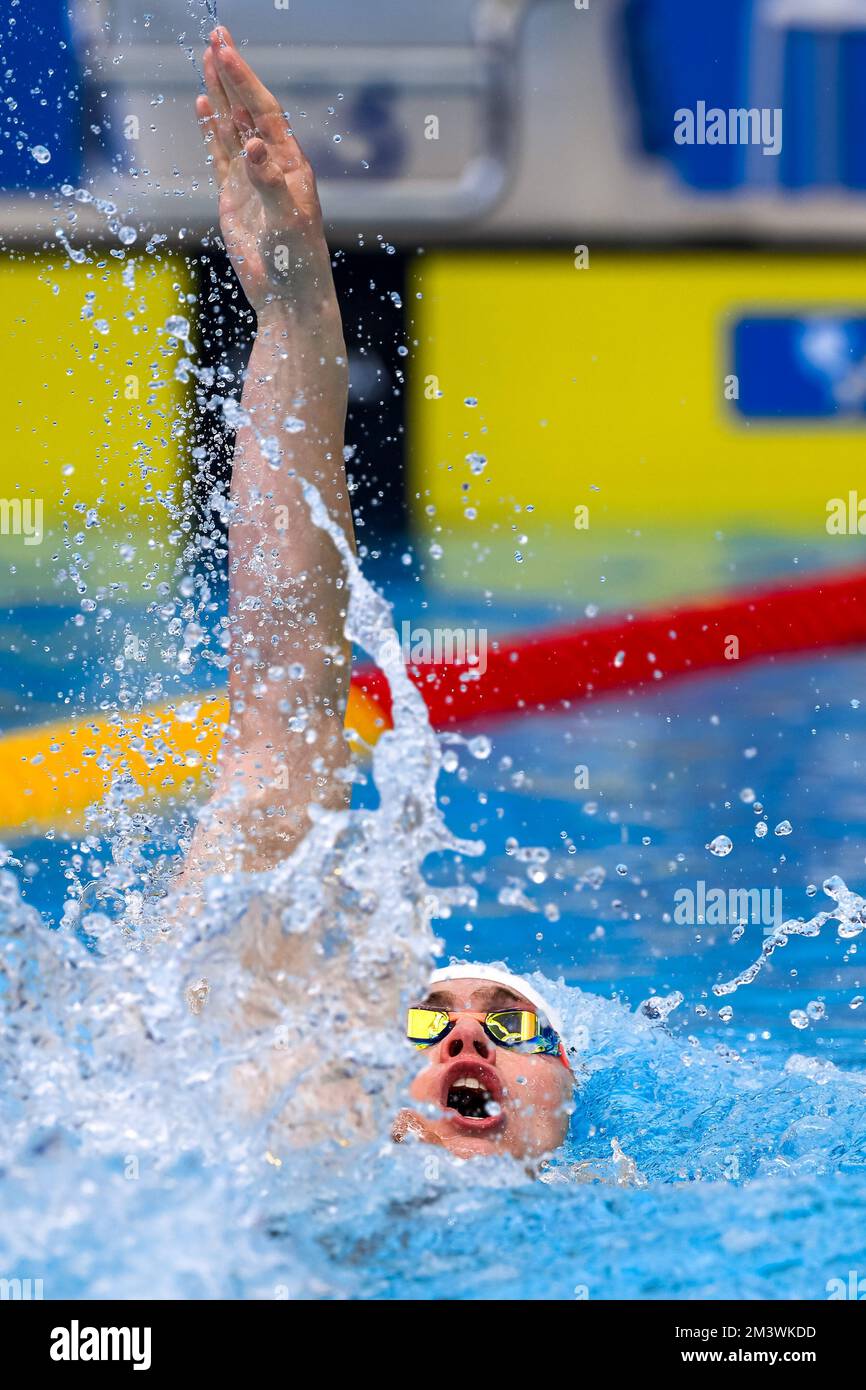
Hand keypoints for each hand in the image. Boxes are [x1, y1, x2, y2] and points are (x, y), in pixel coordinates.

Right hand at [195, 27, 331, 314]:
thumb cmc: (298, 262)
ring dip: (220, 95)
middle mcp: (271, 166)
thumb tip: (253, 146)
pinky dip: (211, 130)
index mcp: (290, 164)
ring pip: (231, 128)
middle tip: (215, 37)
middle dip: (231, 74)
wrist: (289, 298)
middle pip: (247, 110)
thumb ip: (269, 182)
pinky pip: (220, 155)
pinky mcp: (234, 199)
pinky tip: (203, 106)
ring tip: (207, 59)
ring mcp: (251, 181)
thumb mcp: (287, 220)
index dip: (244, 79)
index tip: (225, 50)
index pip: (264, 111)